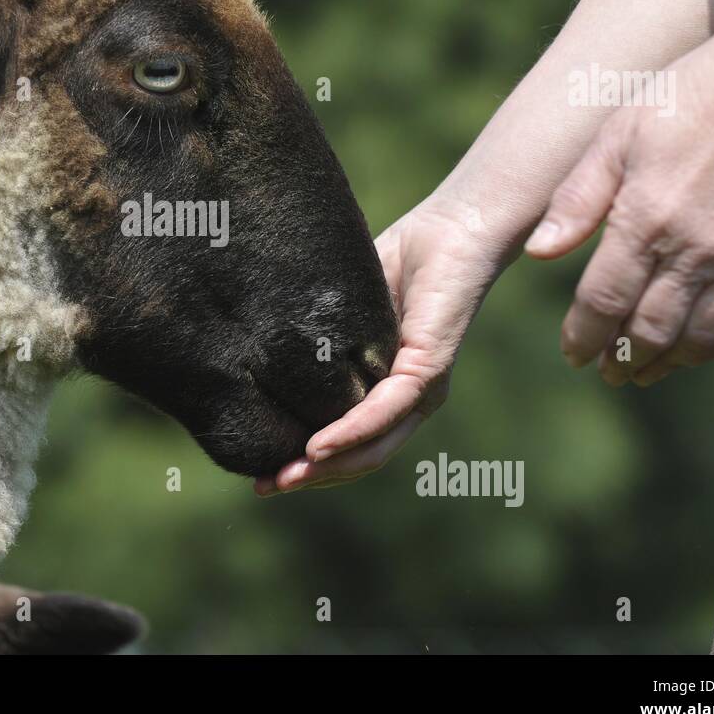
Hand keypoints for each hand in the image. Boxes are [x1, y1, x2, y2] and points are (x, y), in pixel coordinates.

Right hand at [255, 196, 506, 493]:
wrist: (453, 226)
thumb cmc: (403, 258)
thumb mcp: (346, 310)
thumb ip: (319, 339)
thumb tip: (262, 353)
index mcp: (392, 389)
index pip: (351, 443)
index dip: (310, 465)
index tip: (261, 473)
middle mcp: (411, 400)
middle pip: (361, 457)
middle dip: (310, 477)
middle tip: (260, 487)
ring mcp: (424, 389)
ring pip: (373, 446)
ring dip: (325, 468)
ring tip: (280, 477)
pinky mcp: (430, 368)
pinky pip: (386, 411)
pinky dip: (350, 432)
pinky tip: (316, 446)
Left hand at [525, 36, 713, 385]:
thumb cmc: (681, 101)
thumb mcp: (614, 138)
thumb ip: (576, 200)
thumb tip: (537, 252)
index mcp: (645, 219)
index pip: (604, 300)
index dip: (584, 335)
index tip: (572, 355)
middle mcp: (694, 247)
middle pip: (650, 329)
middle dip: (622, 359)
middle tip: (606, 373)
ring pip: (700, 336)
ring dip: (668, 362)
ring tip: (643, 372)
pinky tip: (695, 349)